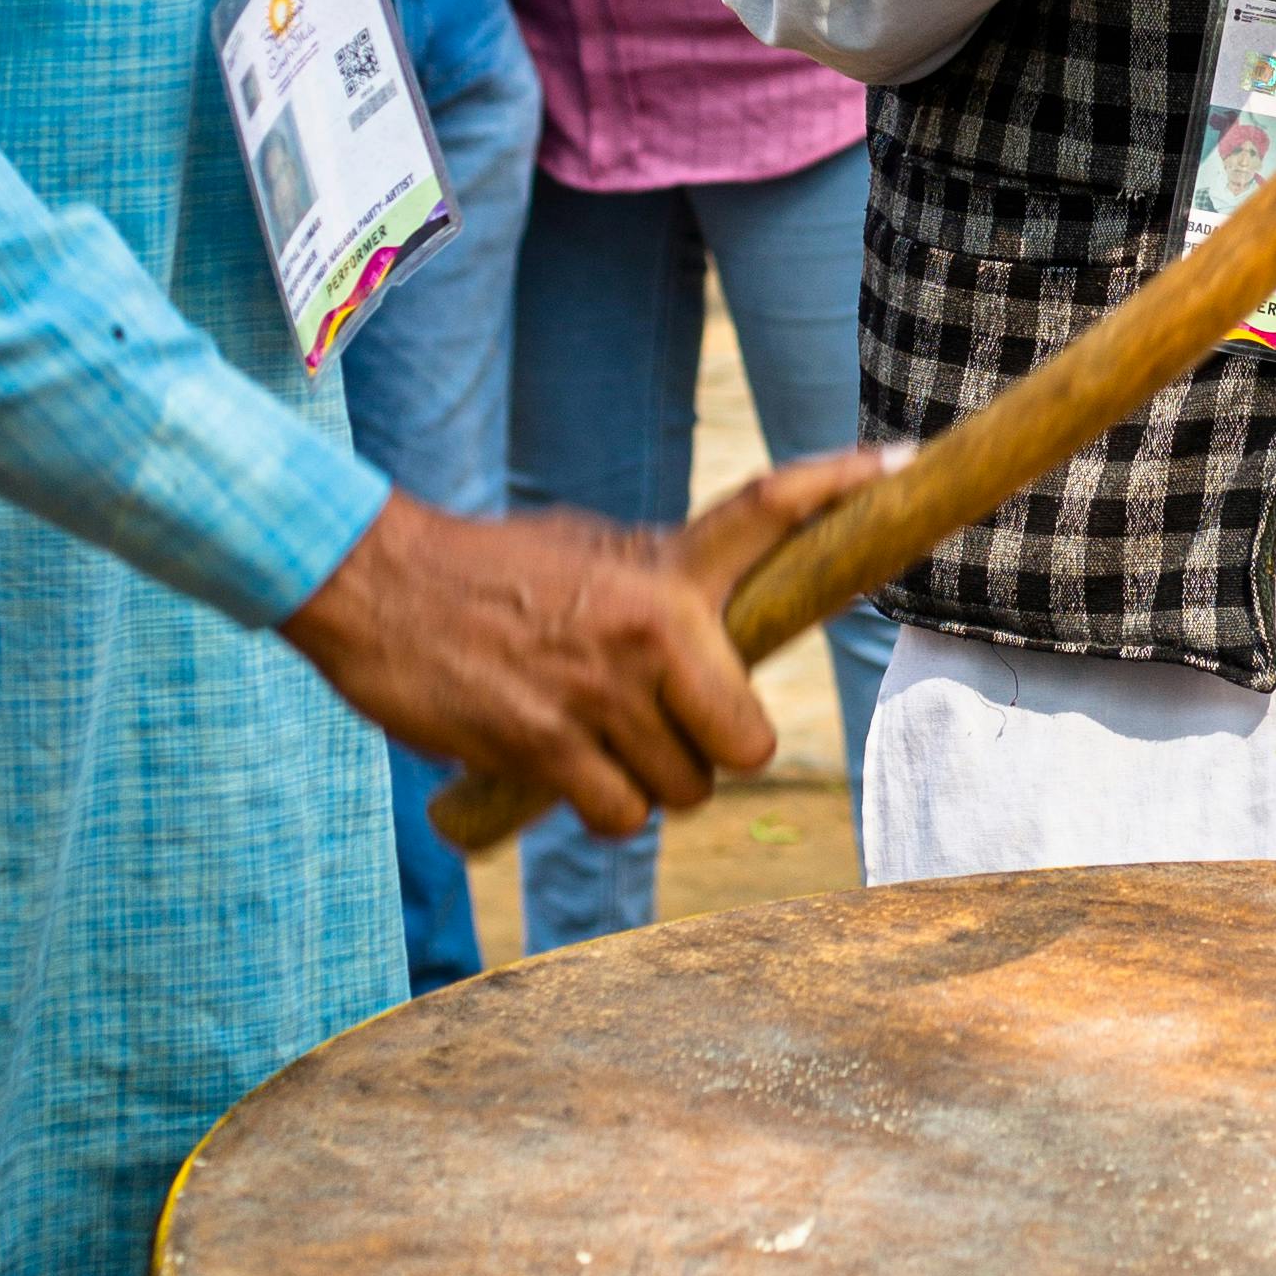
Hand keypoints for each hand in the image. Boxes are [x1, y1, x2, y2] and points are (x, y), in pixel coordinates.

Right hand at [284, 451, 877, 836]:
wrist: (376, 586)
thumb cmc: (488, 574)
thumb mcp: (588, 556)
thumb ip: (658, 592)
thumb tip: (708, 642)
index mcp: (664, 568)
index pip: (767, 510)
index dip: (839, 485)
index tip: (900, 460)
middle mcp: (649, 627)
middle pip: (747, 740)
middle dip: (717, 752)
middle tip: (678, 734)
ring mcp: (601, 692)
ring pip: (681, 790)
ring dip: (650, 786)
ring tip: (605, 746)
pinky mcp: (547, 747)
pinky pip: (616, 815)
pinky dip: (600, 810)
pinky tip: (570, 774)